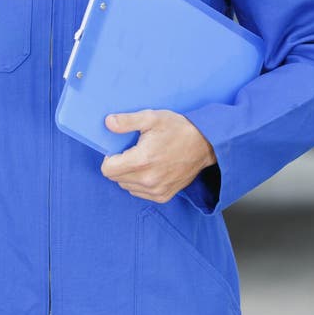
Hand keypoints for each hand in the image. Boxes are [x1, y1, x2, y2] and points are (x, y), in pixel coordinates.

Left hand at [100, 109, 216, 202]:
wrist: (205, 144)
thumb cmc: (178, 129)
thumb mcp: (152, 118)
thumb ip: (127, 121)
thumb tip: (108, 123)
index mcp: (142, 161)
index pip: (107, 170)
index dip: (109, 157)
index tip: (119, 149)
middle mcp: (148, 180)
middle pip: (115, 178)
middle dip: (119, 165)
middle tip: (133, 151)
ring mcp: (156, 190)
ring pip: (126, 186)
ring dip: (128, 174)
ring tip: (143, 159)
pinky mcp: (163, 196)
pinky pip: (139, 192)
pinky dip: (139, 182)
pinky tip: (150, 169)